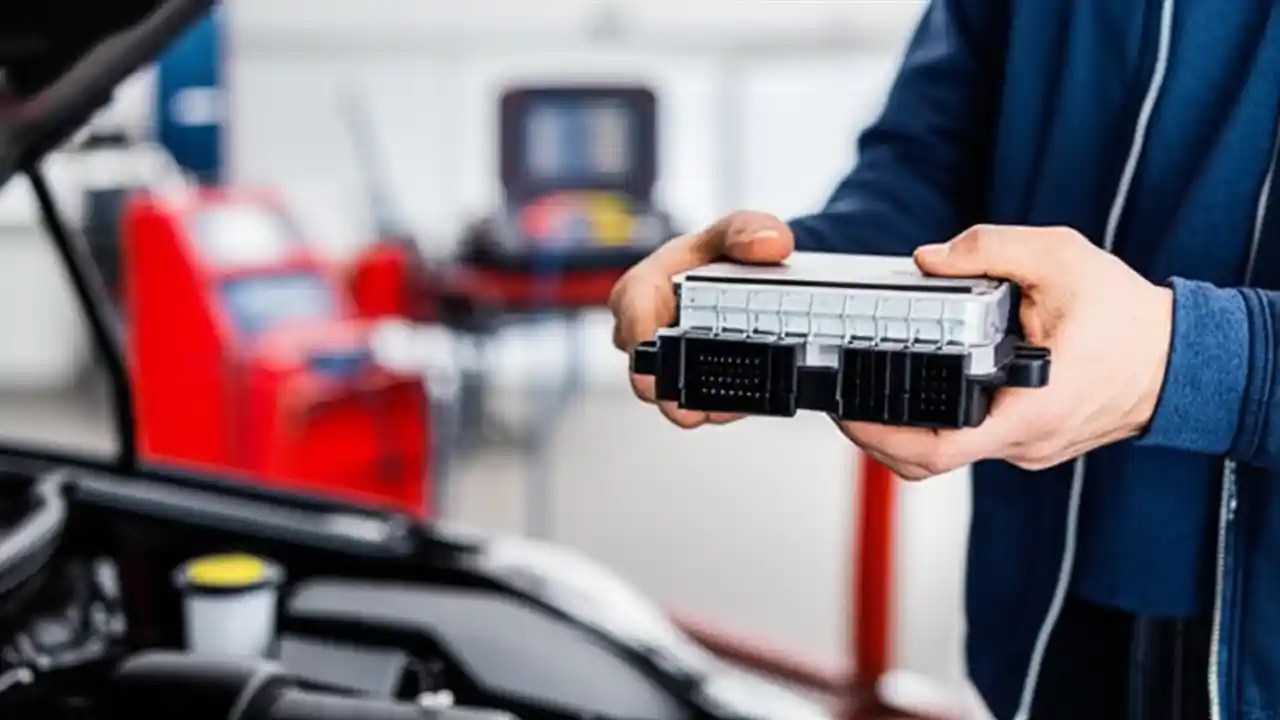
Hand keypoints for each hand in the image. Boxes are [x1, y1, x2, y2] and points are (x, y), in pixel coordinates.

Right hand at [609, 211, 793, 427]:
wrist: (742, 279)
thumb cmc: (718, 255)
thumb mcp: (734, 232)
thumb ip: (750, 230)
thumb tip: (771, 243)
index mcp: (645, 285)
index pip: (631, 308)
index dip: (639, 333)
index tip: (656, 354)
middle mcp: (646, 327)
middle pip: (641, 364)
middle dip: (663, 389)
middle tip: (689, 407)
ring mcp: (666, 358)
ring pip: (667, 392)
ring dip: (693, 404)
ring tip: (722, 408)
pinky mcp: (688, 381)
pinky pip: (697, 402)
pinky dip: (717, 406)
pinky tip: (738, 404)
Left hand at [835, 225, 1173, 479]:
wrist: (1184, 362)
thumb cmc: (1130, 318)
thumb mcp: (1061, 258)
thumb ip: (990, 249)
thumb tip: (927, 258)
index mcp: (1028, 411)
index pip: (938, 449)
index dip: (880, 437)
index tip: (845, 412)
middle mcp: (1023, 442)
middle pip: (928, 459)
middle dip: (876, 435)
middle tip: (840, 400)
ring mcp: (1026, 449)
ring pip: (947, 452)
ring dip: (904, 429)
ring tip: (868, 391)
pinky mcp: (1028, 442)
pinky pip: (970, 439)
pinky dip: (937, 420)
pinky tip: (918, 388)